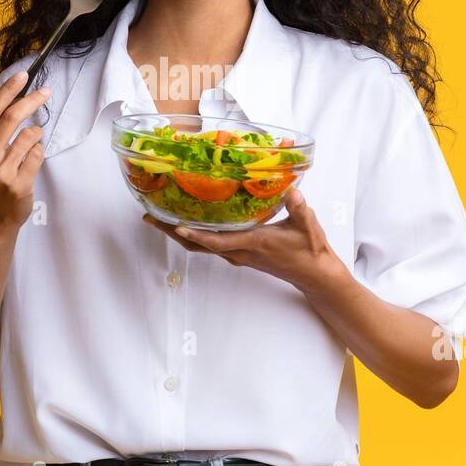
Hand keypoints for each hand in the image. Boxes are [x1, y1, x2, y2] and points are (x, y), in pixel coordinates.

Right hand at [0, 70, 51, 234]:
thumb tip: (11, 97)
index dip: (8, 90)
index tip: (22, 75)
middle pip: (11, 117)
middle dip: (32, 100)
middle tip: (46, 91)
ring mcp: (0, 172)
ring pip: (30, 136)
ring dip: (36, 134)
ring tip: (30, 144)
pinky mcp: (17, 184)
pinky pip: (38, 155)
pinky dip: (38, 153)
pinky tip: (30, 162)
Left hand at [141, 187, 345, 293]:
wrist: (315, 275)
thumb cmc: (311, 250)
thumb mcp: (308, 225)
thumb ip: (300, 208)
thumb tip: (293, 191)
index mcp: (253, 243)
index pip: (218, 241)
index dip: (196, 234)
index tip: (175, 225)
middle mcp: (240, 252)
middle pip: (198, 245)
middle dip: (172, 232)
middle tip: (150, 218)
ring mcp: (239, 255)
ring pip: (202, 247)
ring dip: (180, 235)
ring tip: (160, 219)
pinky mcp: (241, 254)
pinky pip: (211, 246)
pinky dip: (195, 236)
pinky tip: (190, 224)